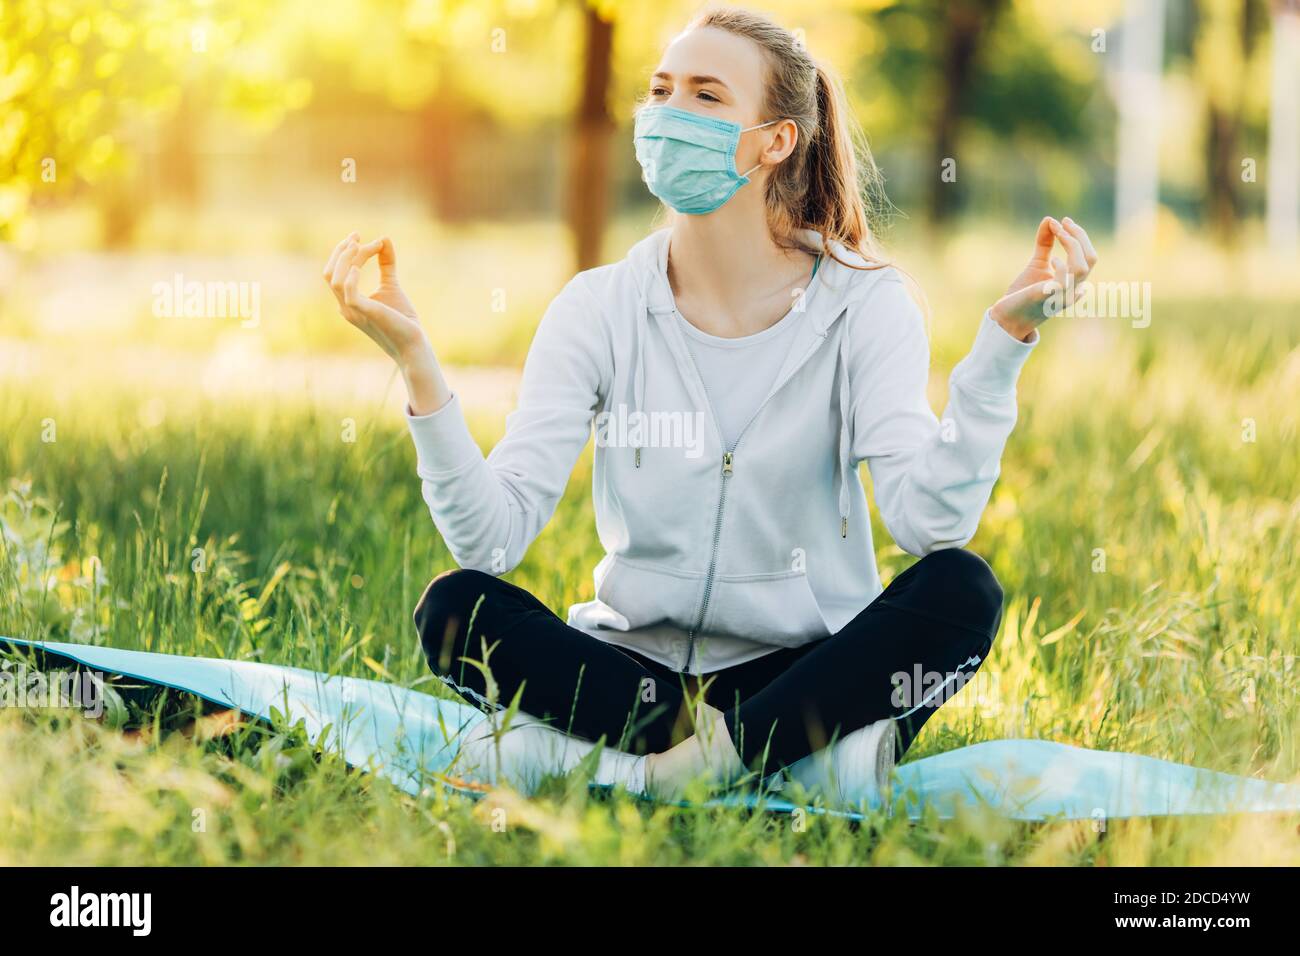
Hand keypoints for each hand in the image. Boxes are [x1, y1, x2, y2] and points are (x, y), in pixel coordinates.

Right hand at [323, 232, 426, 362]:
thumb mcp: (392, 285)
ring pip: (335, 280)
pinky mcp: (364, 313)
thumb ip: (386, 264)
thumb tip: (384, 238)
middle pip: (330, 273)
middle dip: (341, 252)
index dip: (345, 252)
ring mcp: (352, 311)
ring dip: (346, 259)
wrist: (413, 344)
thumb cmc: (402, 319)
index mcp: (349, 301)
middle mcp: (346, 306)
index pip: (336, 272)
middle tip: (356, 236)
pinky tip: (359, 265)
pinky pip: (348, 292)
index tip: (362, 238)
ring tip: (360, 245)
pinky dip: (350, 276)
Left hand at [990, 217, 1097, 340]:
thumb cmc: (1023, 292)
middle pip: (1091, 257)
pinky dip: (1062, 265)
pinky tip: (1052, 259)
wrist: (1008, 316)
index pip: (1089, 255)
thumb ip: (1045, 244)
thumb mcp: (1037, 263)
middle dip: (1079, 236)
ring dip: (1071, 244)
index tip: (1063, 221)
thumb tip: (1049, 219)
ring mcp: (1064, 295)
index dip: (1080, 236)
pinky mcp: (1050, 298)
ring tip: (1057, 232)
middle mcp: (1074, 289)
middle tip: (1063, 222)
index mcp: (1074, 281)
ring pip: (1082, 266)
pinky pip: (1065, 280)